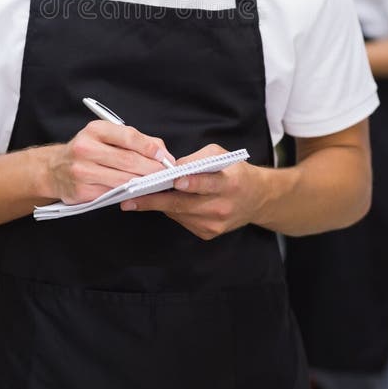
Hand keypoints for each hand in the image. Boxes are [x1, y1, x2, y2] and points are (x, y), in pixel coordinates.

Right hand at [42, 121, 174, 204]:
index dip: (150, 148)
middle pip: (128, 160)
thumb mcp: (106, 136)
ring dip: (144, 183)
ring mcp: (82, 171)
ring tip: (157, 184)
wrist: (55, 169)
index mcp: (95, 130)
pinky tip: (139, 192)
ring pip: (122, 180)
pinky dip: (129, 194)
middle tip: (167, 175)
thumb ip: (136, 140)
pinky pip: (112, 193)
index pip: (128, 136)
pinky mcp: (82, 191)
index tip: (165, 157)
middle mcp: (86, 148)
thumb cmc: (88, 150)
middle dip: (152, 169)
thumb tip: (163, 152)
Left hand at [120, 144, 259, 238]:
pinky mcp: (208, 233)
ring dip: (159, 204)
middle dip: (155, 200)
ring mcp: (214, 224)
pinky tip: (164, 202)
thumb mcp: (220, 155)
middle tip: (131, 198)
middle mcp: (221, 207)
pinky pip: (182, 220)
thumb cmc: (235, 172)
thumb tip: (170, 166)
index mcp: (228, 183)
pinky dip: (171, 210)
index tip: (173, 181)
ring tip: (137, 197)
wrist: (257, 199)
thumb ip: (195, 159)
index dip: (191, 183)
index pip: (207, 184)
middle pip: (183, 204)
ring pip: (178, 213)